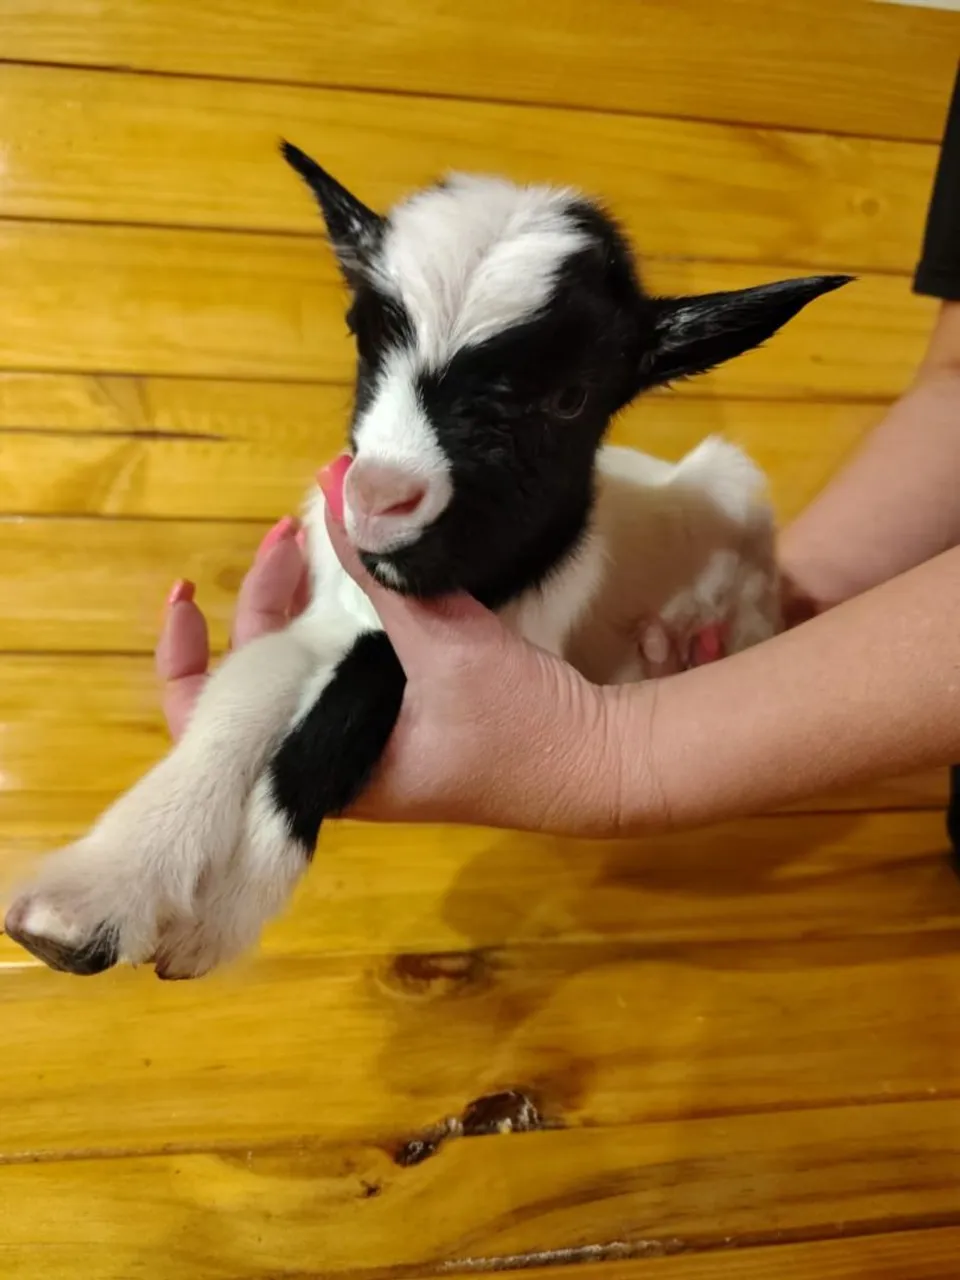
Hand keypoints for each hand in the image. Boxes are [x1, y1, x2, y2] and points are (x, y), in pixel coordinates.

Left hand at [156, 503, 633, 835]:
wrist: (601, 765)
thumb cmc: (518, 728)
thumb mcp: (445, 644)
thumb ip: (384, 570)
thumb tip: (334, 483)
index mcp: (314, 765)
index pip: (207, 726)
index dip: (182, 659)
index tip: (188, 591)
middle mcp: (328, 758)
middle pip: (257, 680)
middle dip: (261, 601)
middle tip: (285, 534)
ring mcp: (367, 741)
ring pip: (304, 668)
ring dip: (303, 602)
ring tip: (314, 535)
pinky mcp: (402, 722)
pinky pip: (346, 666)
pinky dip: (341, 618)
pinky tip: (354, 572)